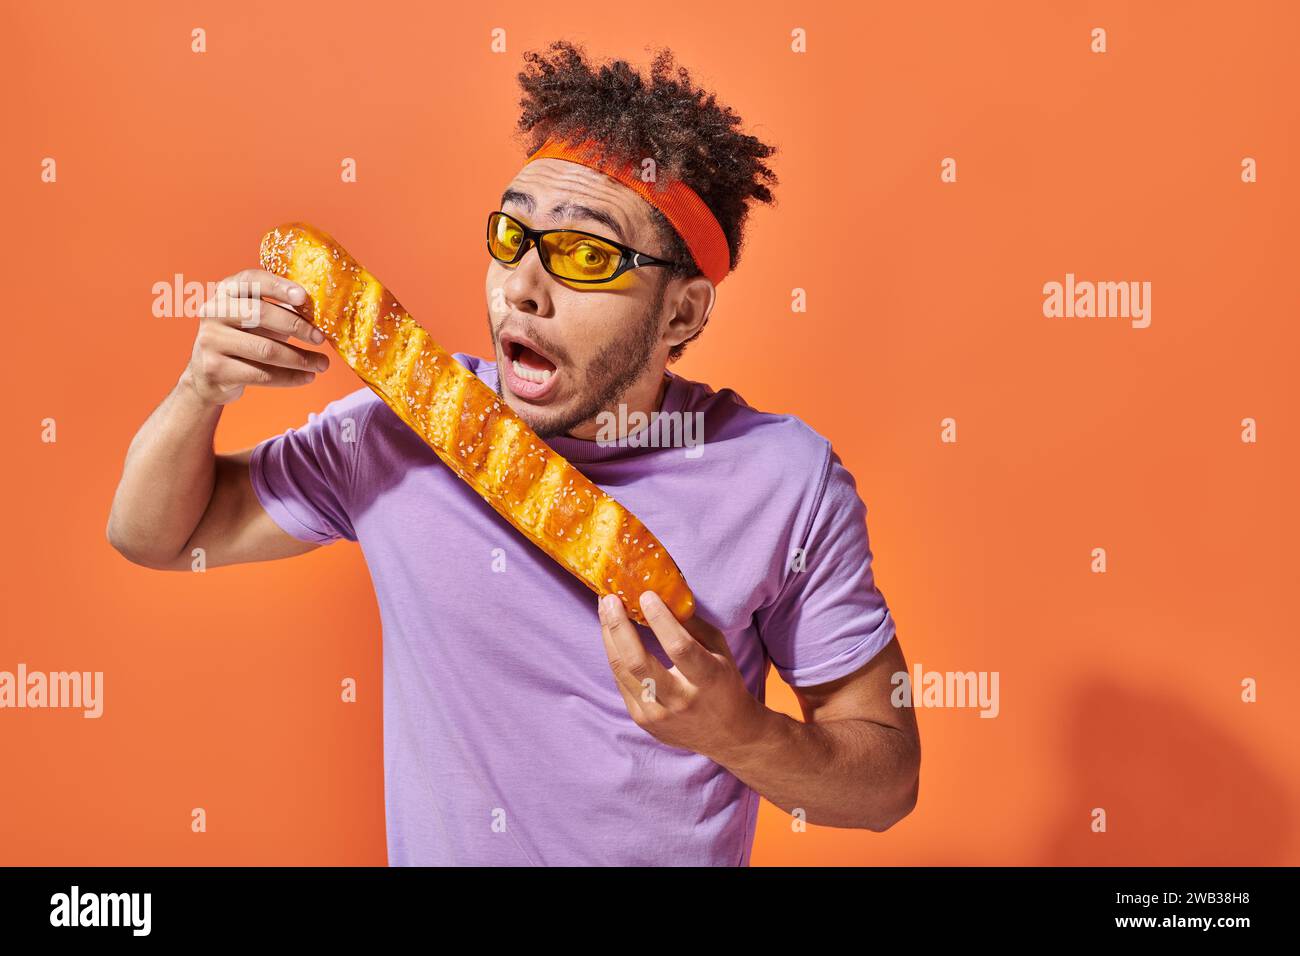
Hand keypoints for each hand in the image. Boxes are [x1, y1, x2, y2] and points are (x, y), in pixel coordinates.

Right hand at [182, 268, 327, 405]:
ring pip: (265, 350)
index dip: (278, 286)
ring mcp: (210, 341)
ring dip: (300, 358)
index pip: (251, 280)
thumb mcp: (257, 318)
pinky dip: (290, 377)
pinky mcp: (215, 370)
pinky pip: (262, 375)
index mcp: (225, 292)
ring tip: (322, 364)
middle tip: (320, 338)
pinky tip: (307, 376)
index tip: (304, 297)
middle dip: (296, 326)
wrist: (209, 376)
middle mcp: (213, 312)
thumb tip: (321, 311)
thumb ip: (281, 309)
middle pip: (259, 314)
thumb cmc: (244, 338)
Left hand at [597, 590, 767, 762]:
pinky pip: (620, 681)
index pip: (678, 647)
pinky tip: (611, 633)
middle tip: (609, 599)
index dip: (659, 619)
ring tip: (604, 609)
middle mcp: (679, 701)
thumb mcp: (719, 650)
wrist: (726, 734)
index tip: (646, 594)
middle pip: (638, 662)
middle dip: (619, 626)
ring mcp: (656, 715)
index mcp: (706, 680)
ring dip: (609, 636)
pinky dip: (615, 654)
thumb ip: (692, 625)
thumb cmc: (723, 683)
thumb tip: (662, 595)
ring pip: (621, 671)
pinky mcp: (641, 720)